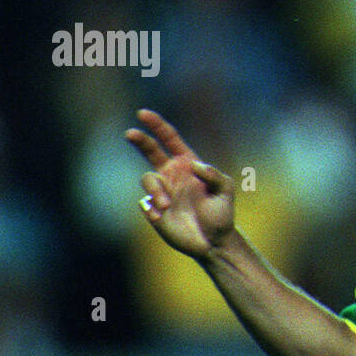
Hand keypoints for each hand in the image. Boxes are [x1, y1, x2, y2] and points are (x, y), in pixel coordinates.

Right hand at [124, 109, 234, 258]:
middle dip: (140, 140)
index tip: (143, 114)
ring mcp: (161, 191)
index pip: (170, 139)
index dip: (157, 125)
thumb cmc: (221, 213)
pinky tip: (163, 217)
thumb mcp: (225, 191)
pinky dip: (153, 208)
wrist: (213, 241)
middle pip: (150, 150)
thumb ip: (214, 175)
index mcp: (187, 164)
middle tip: (130, 133)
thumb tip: (194, 165)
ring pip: (147, 180)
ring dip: (156, 191)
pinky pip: (145, 202)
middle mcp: (171, 174)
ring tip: (166, 206)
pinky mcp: (153, 210)